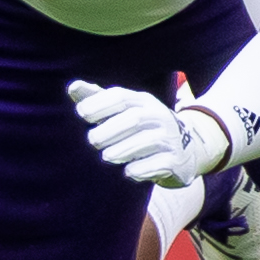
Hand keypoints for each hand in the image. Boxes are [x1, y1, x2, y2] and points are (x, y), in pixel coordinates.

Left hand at [68, 80, 227, 188]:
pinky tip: (128, 172)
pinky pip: (159, 164)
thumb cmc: (144, 127)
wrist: (187, 149)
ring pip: (147, 141)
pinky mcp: (176, 161)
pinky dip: (141, 169)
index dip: (100, 103)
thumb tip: (73, 87)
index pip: (121, 97)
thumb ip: (99, 100)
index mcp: (143, 102)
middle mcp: (159, 117)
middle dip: (110, 129)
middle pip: (134, 118)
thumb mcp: (125, 110)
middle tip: (92, 140)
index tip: (81, 113)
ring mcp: (170, 139)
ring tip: (106, 156)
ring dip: (123, 149)